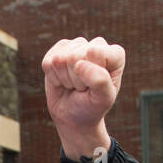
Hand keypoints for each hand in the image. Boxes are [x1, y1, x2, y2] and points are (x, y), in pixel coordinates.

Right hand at [42, 36, 124, 159]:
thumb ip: (100, 81)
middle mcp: (97, 44)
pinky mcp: (58, 50)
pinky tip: (63, 81)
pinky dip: (53, 78)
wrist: (74, 117)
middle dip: (76, 79)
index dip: (91, 75)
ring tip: (74, 85)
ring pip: (60, 59)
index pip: (96, 53)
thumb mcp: (103, 99)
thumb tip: (79, 63)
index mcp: (115, 55)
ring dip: (65, 79)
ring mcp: (76, 45)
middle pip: (74, 56)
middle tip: (83, 89)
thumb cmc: (92, 107)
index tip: (95, 88)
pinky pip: (48, 62)